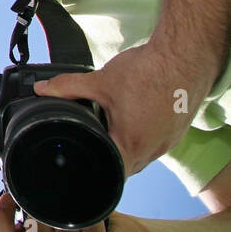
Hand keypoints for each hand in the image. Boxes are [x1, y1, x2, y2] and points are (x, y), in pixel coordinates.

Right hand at [0, 187, 143, 231]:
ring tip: (74, 191)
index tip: (7, 196)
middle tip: (45, 187)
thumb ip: (29, 190)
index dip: (0, 220)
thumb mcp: (55, 204)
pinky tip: (95, 204)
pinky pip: (91, 231)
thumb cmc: (89, 217)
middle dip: (38, 207)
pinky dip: (92, 214)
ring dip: (68, 209)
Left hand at [35, 43, 206, 176]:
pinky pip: (156, 143)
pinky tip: (134, 119)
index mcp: (133, 143)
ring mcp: (169, 141)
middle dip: (108, 155)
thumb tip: (43, 89)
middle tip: (94, 139)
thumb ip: (68, 86)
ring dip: (126, 147)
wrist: (186, 56)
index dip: (96, 172)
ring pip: (142, 156)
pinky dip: (142, 136)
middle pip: (126, 167)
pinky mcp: (178, 130)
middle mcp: (154, 149)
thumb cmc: (150, 72)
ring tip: (113, 129)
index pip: (112, 174)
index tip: (86, 164)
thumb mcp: (100, 81)